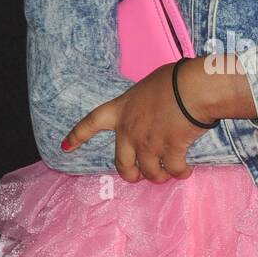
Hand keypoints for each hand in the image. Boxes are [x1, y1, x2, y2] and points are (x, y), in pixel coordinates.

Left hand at [59, 60, 215, 184]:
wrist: (192, 88)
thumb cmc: (174, 80)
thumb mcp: (148, 86)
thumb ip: (143, 104)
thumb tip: (158, 111)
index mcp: (120, 110)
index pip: (91, 123)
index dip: (77, 136)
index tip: (65, 147)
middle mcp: (129, 131)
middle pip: (122, 164)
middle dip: (130, 174)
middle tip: (137, 176)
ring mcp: (148, 144)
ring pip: (149, 172)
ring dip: (159, 176)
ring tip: (168, 174)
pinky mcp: (169, 152)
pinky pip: (173, 171)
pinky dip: (180, 173)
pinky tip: (185, 171)